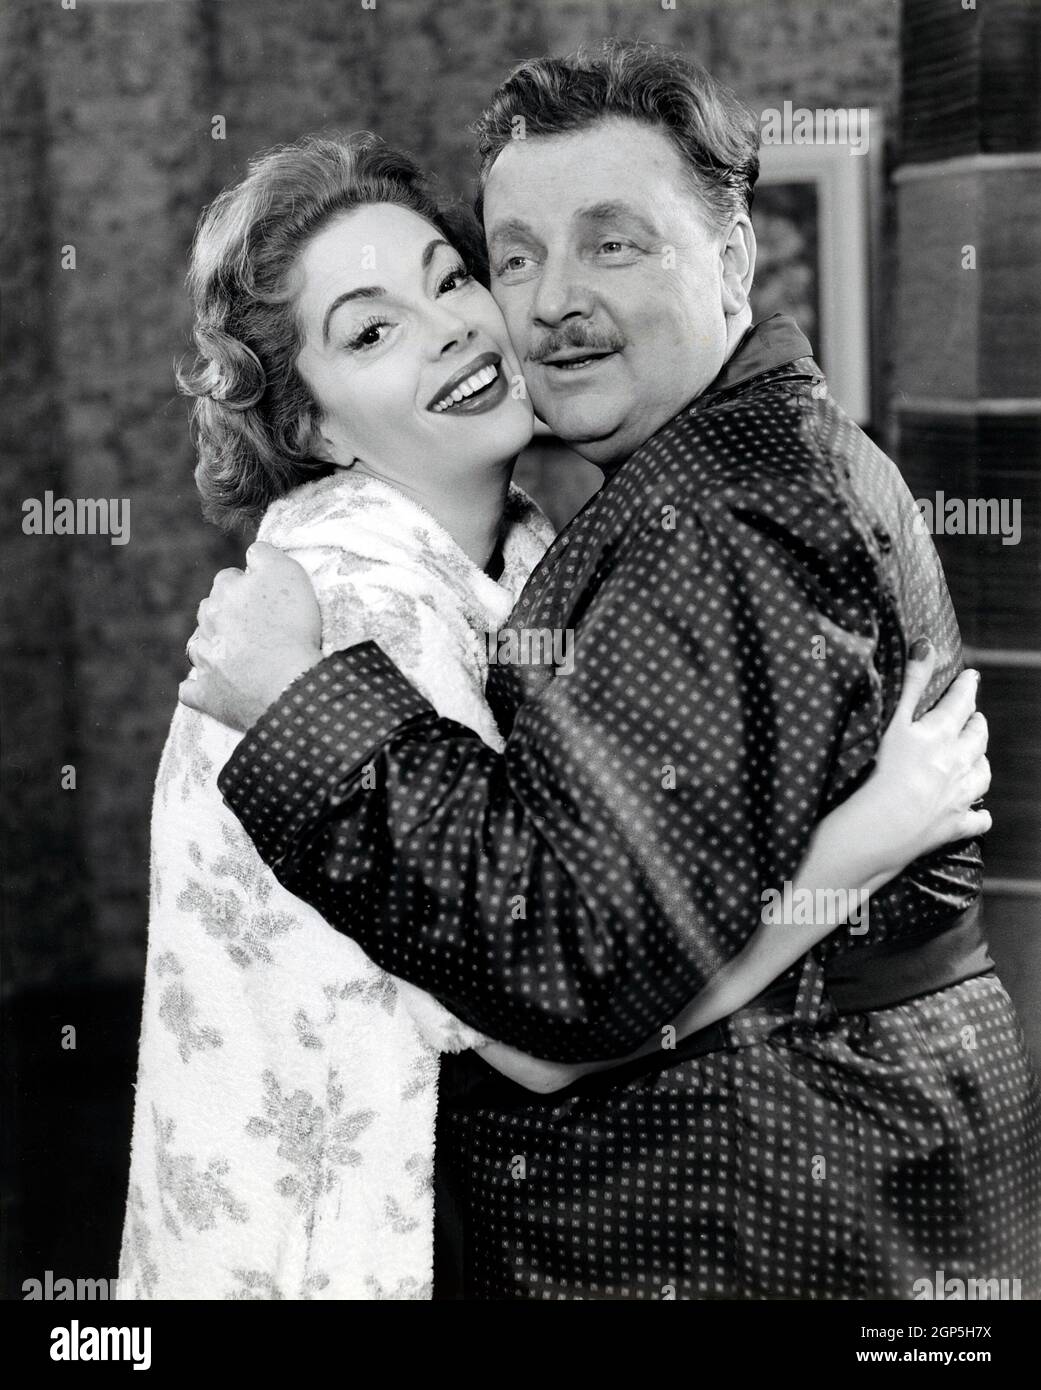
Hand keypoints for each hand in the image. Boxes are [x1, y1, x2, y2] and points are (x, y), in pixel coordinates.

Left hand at [179, 543, 322, 730]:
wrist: (287, 686)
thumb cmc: (290, 628)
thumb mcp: (287, 573)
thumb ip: (265, 554)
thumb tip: (252, 553)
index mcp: (223, 593)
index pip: (230, 578)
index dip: (251, 584)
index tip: (269, 596)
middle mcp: (207, 624)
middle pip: (210, 610)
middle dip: (227, 613)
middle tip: (258, 624)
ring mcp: (204, 662)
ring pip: (198, 646)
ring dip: (212, 645)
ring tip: (238, 653)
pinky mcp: (206, 695)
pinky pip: (190, 690)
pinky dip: (198, 687)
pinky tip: (208, 685)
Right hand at [861, 639, 990, 876]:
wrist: (883, 826)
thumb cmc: (880, 770)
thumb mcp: (892, 719)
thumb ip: (910, 682)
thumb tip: (927, 645)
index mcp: (941, 734)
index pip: (960, 703)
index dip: (966, 688)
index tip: (971, 676)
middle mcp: (957, 762)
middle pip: (977, 738)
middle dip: (977, 724)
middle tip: (976, 716)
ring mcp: (959, 796)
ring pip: (982, 775)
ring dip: (982, 762)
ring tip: (979, 758)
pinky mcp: (954, 825)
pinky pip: (978, 819)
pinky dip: (981, 813)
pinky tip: (980, 812)